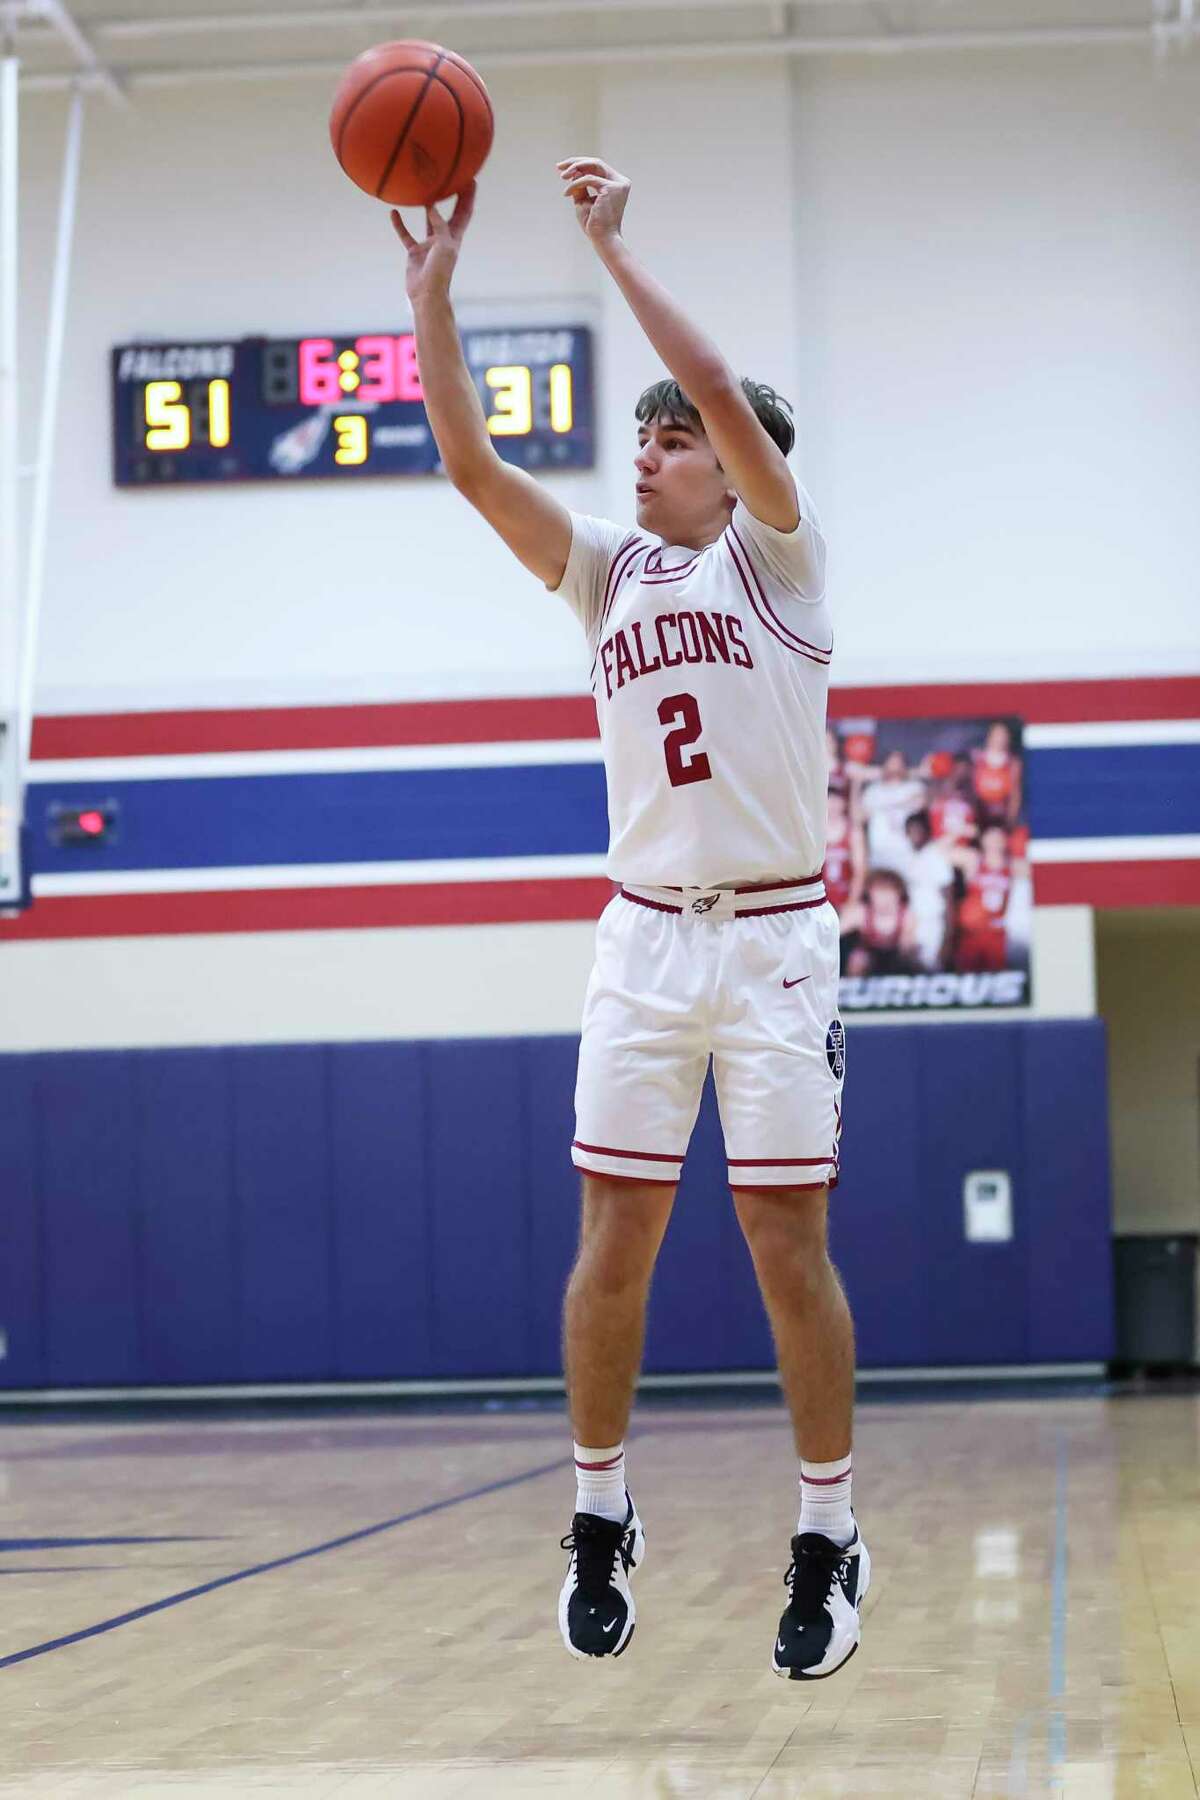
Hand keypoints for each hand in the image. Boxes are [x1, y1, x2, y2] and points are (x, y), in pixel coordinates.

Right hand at [390, 181, 475, 303]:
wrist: (426, 294)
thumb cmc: (439, 272)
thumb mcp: (443, 245)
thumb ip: (439, 225)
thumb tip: (432, 206)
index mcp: (455, 237)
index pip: (464, 213)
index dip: (468, 197)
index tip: (471, 180)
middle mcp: (443, 239)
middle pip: (450, 213)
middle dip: (453, 197)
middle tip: (452, 178)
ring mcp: (429, 245)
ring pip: (428, 221)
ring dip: (426, 207)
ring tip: (422, 189)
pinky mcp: (415, 252)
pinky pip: (406, 235)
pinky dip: (400, 225)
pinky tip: (393, 213)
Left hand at [557, 156, 629, 246]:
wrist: (602, 239)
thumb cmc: (594, 224)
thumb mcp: (584, 201)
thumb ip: (580, 186)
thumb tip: (573, 172)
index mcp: (616, 184)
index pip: (597, 167)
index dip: (580, 165)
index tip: (563, 168)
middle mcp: (620, 181)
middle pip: (596, 163)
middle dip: (576, 162)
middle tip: (559, 166)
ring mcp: (617, 184)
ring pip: (594, 165)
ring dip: (575, 167)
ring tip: (562, 176)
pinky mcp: (611, 188)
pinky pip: (588, 179)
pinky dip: (575, 184)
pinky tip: (567, 193)